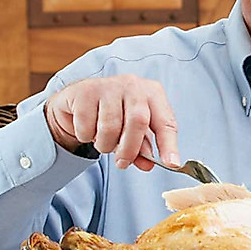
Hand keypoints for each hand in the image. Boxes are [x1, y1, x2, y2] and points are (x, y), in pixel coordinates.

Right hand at [43, 75, 177, 170]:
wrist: (79, 99)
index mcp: (152, 93)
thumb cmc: (113, 113)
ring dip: (105, 144)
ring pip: (110, 127)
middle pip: (138, 122)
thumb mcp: (132, 130)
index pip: (165, 122)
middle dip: (130, 149)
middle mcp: (133, 85)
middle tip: (122, 163)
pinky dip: (86, 136)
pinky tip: (88, 128)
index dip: (168, 144)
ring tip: (102, 140)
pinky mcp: (85, 92)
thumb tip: (148, 164)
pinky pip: (87, 126)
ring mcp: (108, 86)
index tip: (171, 163)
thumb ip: (142, 148)